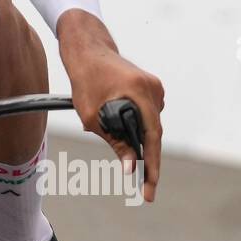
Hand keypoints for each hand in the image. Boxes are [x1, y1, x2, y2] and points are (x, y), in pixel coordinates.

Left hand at [57, 10, 164, 201]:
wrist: (87, 50)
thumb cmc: (85, 79)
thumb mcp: (92, 115)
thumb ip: (114, 142)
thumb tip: (131, 167)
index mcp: (141, 92)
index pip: (153, 136)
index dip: (152, 165)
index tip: (151, 187)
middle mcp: (153, 89)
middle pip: (155, 132)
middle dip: (149, 161)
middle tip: (147, 189)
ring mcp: (154, 87)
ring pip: (152, 124)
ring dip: (143, 143)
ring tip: (137, 165)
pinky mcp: (150, 87)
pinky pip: (148, 115)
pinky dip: (140, 128)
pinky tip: (130, 138)